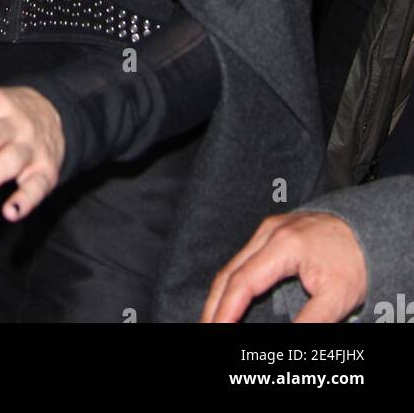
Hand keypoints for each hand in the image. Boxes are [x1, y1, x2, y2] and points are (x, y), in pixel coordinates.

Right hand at [201, 211, 367, 323]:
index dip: (227, 310)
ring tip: (212, 320)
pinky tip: (227, 299)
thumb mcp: (337, 297)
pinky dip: (231, 282)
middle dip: (214, 305)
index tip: (217, 331)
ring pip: (232, 264)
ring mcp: (268, 229)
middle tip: (206, 330)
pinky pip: (242, 259)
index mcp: (283, 245)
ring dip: (219, 295)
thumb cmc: (355, 262)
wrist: (365, 229)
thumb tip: (287, 343)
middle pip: (229, 272)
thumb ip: (311, 322)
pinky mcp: (270, 232)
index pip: (244, 282)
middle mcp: (269, 232)